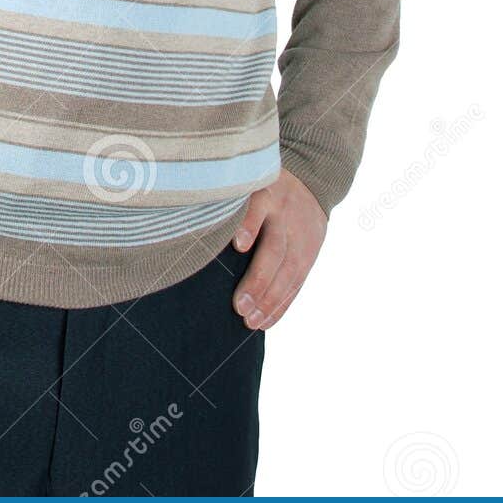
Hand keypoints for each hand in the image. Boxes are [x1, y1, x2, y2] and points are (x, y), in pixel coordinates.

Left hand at [230, 168, 326, 329]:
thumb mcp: (247, 183)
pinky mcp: (310, 252)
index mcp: (265, 194)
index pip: (258, 209)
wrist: (311, 181)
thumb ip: (228, 202)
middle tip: (238, 305)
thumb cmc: (260, 188)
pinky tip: (266, 321)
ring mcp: (301, 235)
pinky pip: (297, 282)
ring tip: (250, 320)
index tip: (237, 245)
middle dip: (258, 279)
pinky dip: (282, 304)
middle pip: (275, 248)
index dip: (249, 226)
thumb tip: (191, 226)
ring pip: (289, 270)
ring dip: (270, 299)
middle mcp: (285, 214)